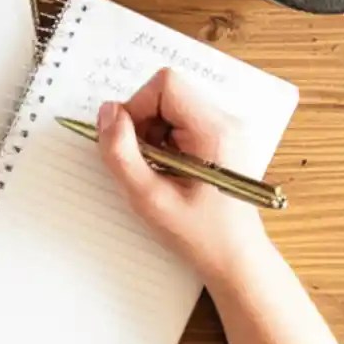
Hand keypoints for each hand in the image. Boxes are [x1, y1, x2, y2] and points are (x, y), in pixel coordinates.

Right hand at [95, 68, 271, 287]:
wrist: (236, 259)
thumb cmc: (199, 234)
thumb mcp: (149, 198)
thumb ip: (121, 152)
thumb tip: (107, 112)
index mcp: (215, 130)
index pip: (166, 84)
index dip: (138, 107)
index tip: (133, 144)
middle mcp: (225, 121)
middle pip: (167, 92)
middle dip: (144, 122)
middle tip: (146, 162)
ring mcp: (226, 128)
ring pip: (170, 106)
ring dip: (152, 132)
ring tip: (159, 170)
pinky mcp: (221, 138)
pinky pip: (181, 120)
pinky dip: (164, 140)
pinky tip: (170, 170)